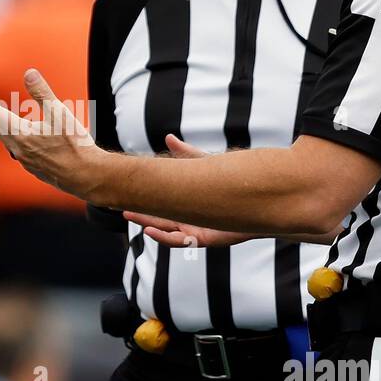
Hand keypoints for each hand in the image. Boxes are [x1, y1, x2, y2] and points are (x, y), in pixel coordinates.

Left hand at [0, 68, 108, 199]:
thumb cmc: (75, 144)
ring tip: (8, 123)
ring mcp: (27, 163)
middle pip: (0, 130)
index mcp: (21, 134)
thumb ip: (42, 92)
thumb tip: (28, 73)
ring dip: (7, 131)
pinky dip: (19, 144)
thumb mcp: (59, 112)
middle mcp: (20, 150)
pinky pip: (21, 155)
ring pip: (10, 144)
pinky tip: (30, 144)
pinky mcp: (37, 171)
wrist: (87, 176)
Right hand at [122, 135, 253, 247]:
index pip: (159, 206)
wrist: (255, 200)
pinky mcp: (205, 239)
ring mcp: (195, 231)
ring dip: (149, 226)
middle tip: (124, 209)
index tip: (127, 198)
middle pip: (159, 221)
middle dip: (141, 217)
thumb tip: (169, 138)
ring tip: (133, 216)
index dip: (144, 204)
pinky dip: (166, 238)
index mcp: (184, 206)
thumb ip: (186, 155)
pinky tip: (153, 230)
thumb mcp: (205, 166)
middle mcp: (188, 221)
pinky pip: (182, 243)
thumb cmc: (232, 184)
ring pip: (166, 233)